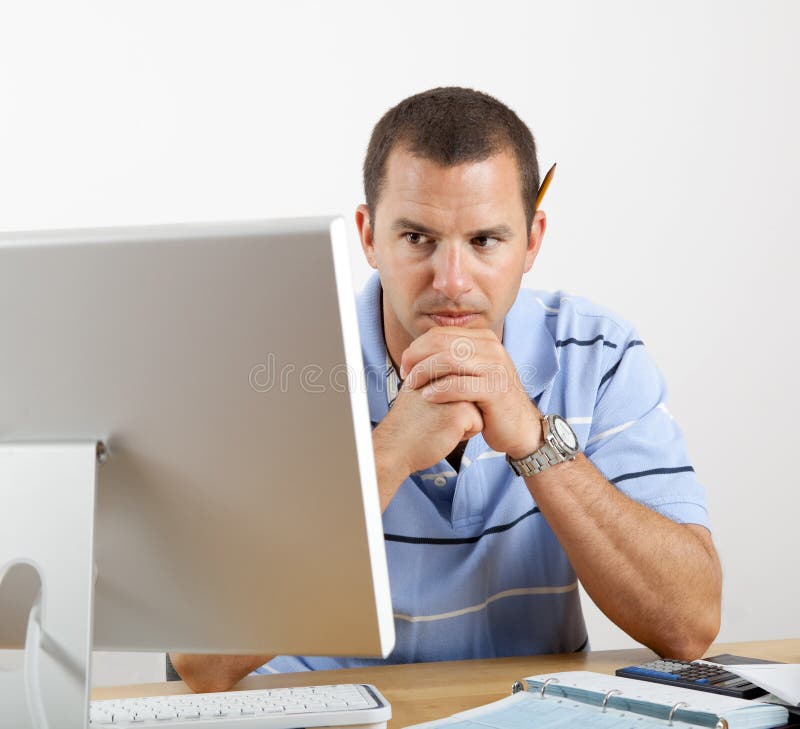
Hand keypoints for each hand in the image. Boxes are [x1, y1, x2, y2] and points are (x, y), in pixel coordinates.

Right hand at [374, 382, 483, 475]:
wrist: (396, 446)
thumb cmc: (408, 423)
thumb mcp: (419, 390)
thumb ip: (437, 380)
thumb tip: (457, 379)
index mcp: (437, 368)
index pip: (462, 386)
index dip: (452, 403)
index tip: (430, 410)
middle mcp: (448, 375)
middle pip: (472, 395)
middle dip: (460, 411)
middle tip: (434, 418)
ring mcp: (456, 391)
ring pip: (478, 409)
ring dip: (464, 422)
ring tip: (439, 424)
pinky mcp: (463, 410)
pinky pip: (479, 424)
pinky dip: (465, 434)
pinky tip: (444, 434)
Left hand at [400, 327, 542, 458]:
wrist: (520, 427)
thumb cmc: (489, 402)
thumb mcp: (472, 372)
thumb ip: (452, 358)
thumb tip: (417, 350)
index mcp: (484, 339)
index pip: (440, 334)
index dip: (417, 348)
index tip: (406, 366)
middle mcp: (492, 348)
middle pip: (441, 343)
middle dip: (416, 358)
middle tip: (405, 376)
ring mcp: (496, 368)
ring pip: (448, 360)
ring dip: (424, 373)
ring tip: (412, 386)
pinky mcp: (495, 390)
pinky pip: (458, 385)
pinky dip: (438, 390)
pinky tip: (427, 397)